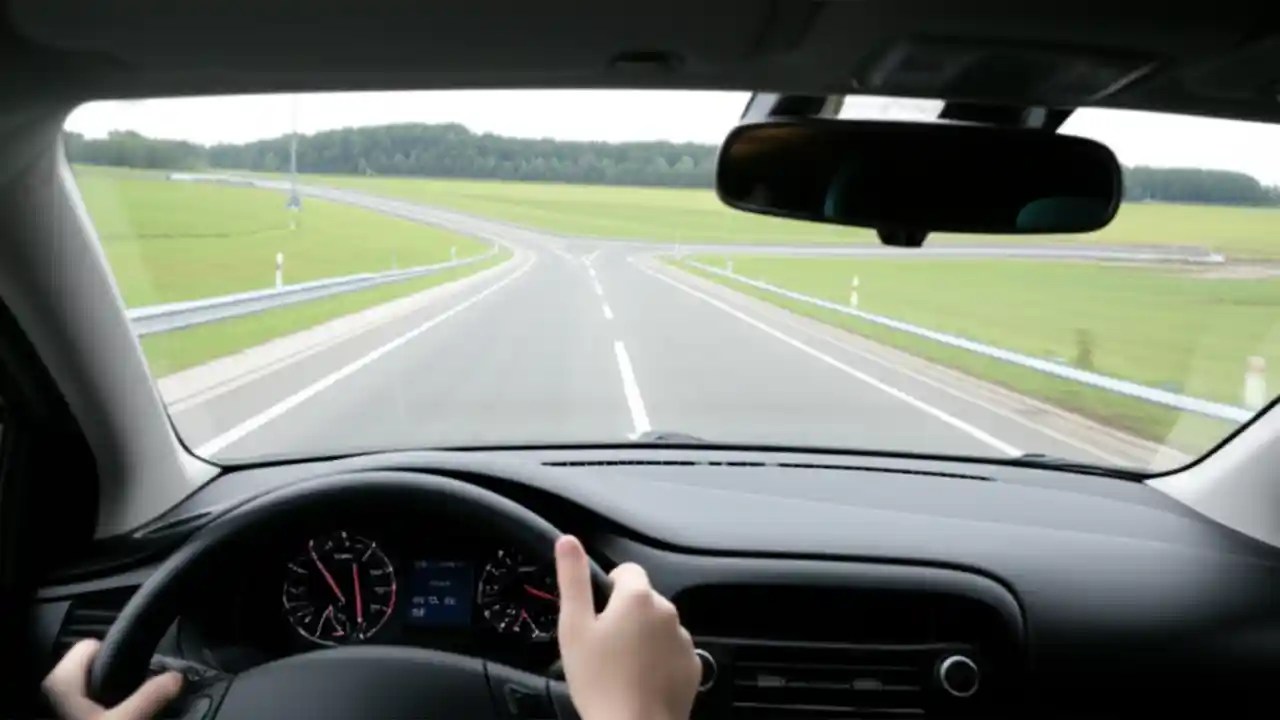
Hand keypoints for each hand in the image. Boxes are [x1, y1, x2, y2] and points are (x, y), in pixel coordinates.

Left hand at [43, 640, 182, 719]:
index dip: (118, 656)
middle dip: (117, 681)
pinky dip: (98, 713)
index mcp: (61, 681)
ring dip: (109, 700)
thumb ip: (151, 697)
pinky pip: (83, 707)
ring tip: (123, 715)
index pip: (91, 646)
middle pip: (93, 670)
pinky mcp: (59, 719)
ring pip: (89, 691)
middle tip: (131, 701)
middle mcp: (52, 690)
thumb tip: (177, 677)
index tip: (137, 673)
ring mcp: (52, 708)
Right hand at [555, 536, 699, 719]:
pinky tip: (641, 680)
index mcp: (637, 596)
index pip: (627, 571)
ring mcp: (684, 639)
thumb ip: (573, 579)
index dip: (609, 589)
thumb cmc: (598, 681)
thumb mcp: (574, 627)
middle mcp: (667, 611)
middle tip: (604, 645)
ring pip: (659, 626)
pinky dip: (659, 659)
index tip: (597, 615)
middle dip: (626, 615)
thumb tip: (568, 540)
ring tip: (621, 666)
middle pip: (643, 599)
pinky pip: (673, 651)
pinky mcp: (693, 665)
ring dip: (644, 637)